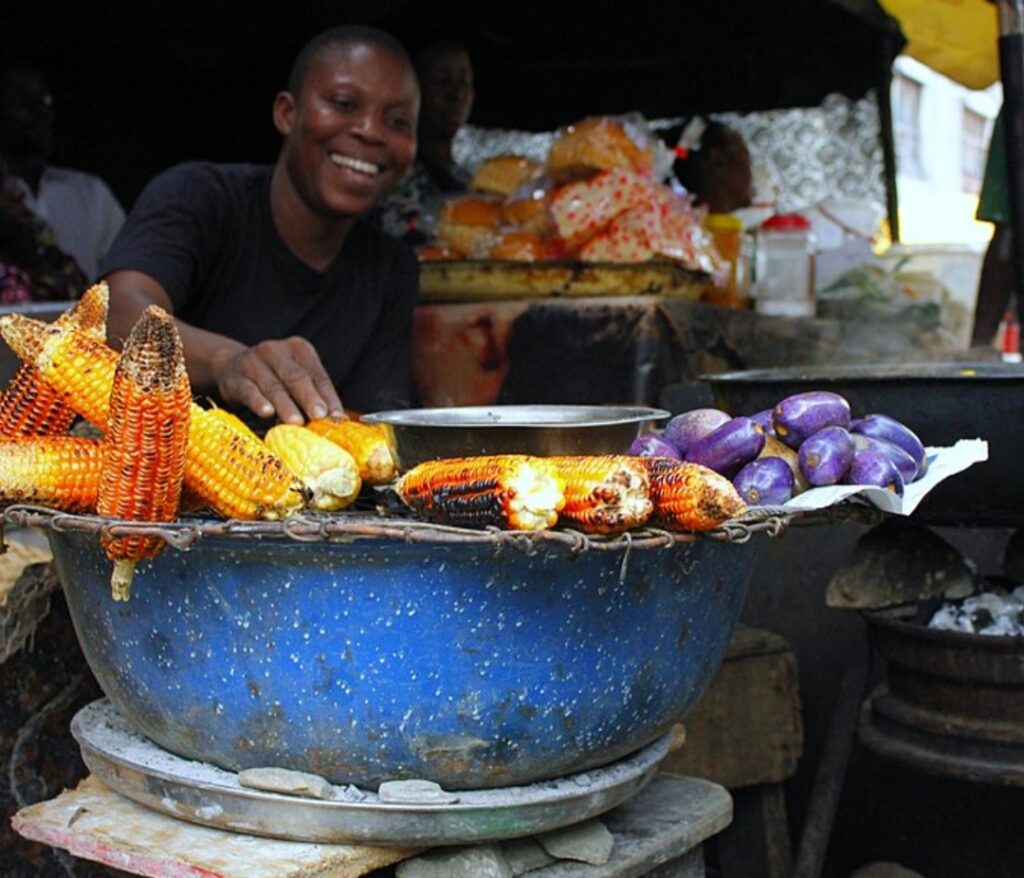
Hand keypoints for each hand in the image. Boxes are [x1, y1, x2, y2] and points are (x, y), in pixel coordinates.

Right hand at [213, 337, 343, 423]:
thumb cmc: (274, 377)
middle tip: (320, 416)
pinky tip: (267, 413)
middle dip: (310, 398)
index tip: (337, 417)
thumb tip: (336, 420)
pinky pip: (249, 391)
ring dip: (286, 405)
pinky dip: (259, 402)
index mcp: (299, 349)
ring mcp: (253, 362)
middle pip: (297, 377)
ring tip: (297, 422)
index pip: (317, 376)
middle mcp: (276, 351)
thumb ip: (314, 394)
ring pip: (274, 386)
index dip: (329, 397)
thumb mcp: (294, 378)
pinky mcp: (235, 377)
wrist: (230, 366)